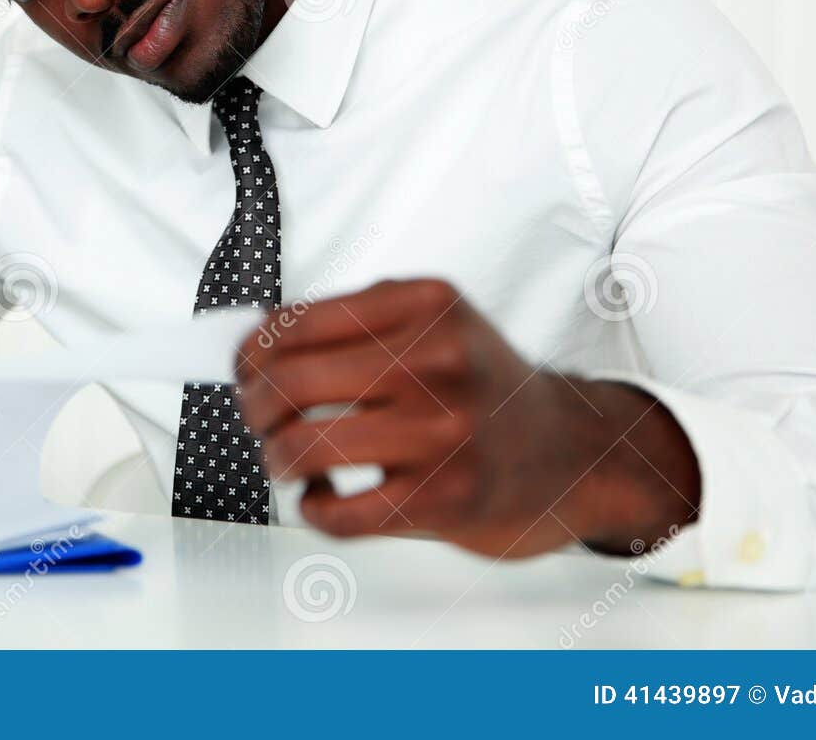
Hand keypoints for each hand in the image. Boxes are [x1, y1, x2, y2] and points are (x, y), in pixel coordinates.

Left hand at [235, 279, 700, 557]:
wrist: (573, 454)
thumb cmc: (485, 392)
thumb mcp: (435, 326)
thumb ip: (355, 325)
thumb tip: (253, 344)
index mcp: (425, 303)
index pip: (298, 322)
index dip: (251, 352)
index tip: (243, 369)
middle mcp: (437, 359)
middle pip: (291, 382)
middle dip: (253, 406)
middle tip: (258, 419)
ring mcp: (443, 430)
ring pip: (305, 447)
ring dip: (278, 459)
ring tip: (289, 460)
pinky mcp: (446, 497)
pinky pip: (339, 512)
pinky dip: (313, 509)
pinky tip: (325, 496)